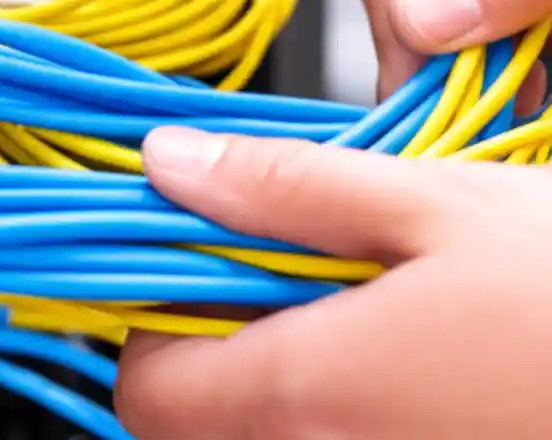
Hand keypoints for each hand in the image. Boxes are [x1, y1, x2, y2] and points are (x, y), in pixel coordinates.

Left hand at [114, 126, 551, 439]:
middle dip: (219, 345)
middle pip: (199, 423)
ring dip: (287, 375)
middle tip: (290, 271)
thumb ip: (282, 190)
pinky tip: (413, 354)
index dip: (148, 322)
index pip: (144, 391)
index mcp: (308, 395)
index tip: (191, 264)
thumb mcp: (432, 206)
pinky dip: (349, 408)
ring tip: (367, 303)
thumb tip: (170, 162)